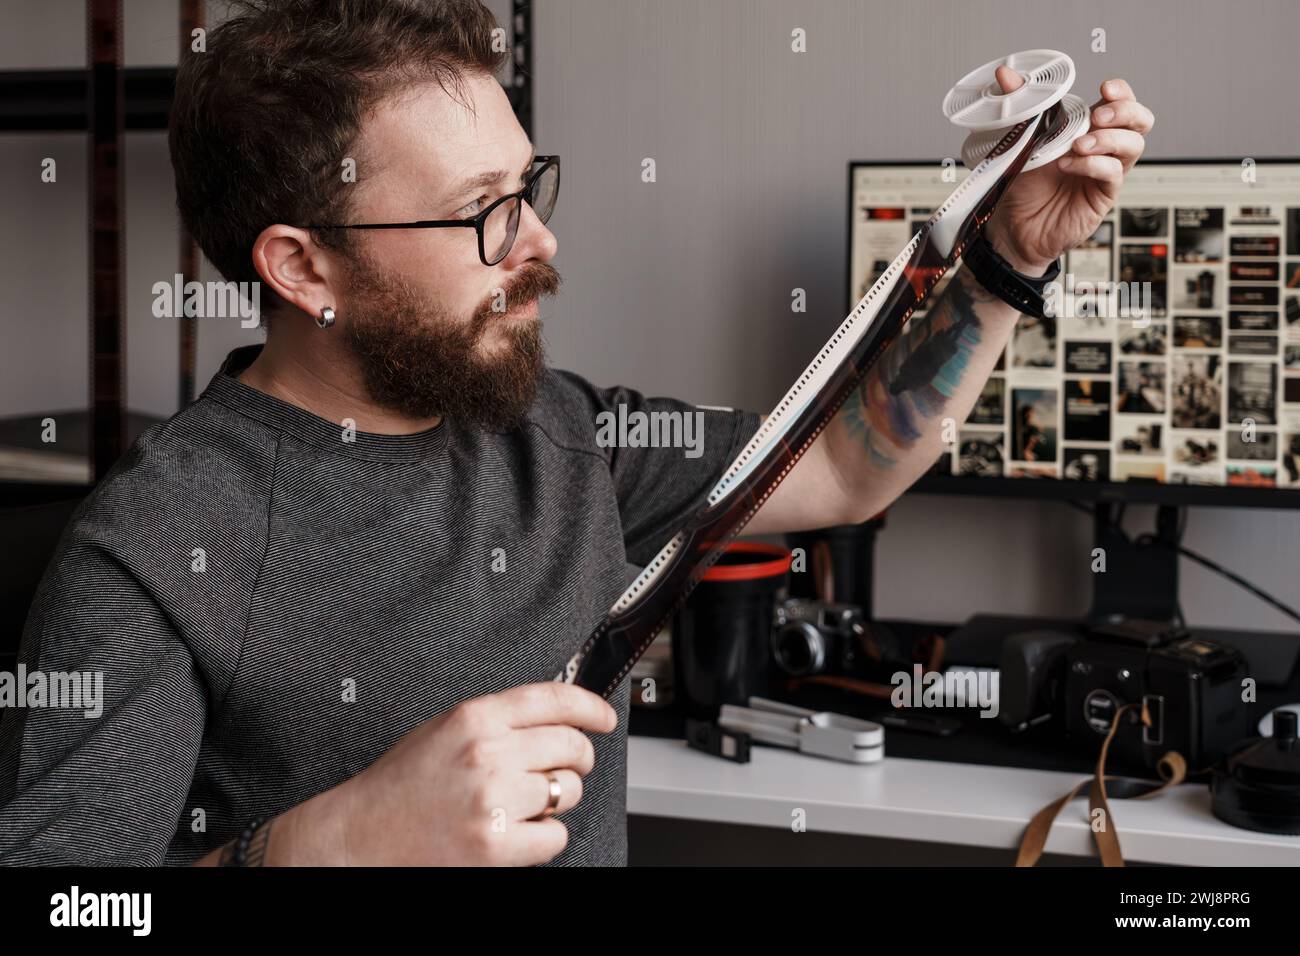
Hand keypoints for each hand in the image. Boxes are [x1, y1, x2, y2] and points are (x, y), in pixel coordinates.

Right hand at [304, 682, 617, 865]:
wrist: (360, 835)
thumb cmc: (400, 784)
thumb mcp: (444, 729)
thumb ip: (496, 719)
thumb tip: (554, 716)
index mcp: (474, 718)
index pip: (553, 699)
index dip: (590, 707)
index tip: (603, 717)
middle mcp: (487, 753)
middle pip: (571, 745)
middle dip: (577, 758)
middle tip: (566, 767)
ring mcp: (493, 799)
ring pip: (568, 790)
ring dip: (556, 799)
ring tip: (522, 803)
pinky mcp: (496, 844)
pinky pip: (555, 836)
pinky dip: (544, 837)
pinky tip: (518, 830)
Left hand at [982, 68, 1154, 273]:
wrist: (1013, 225)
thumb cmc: (1021, 184)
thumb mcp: (1016, 139)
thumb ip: (1017, 104)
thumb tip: (1006, 73)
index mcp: (1087, 128)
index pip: (1120, 102)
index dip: (1121, 92)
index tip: (1105, 87)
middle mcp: (1102, 148)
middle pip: (1139, 120)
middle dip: (1124, 111)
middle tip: (1098, 116)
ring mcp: (1106, 171)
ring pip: (1133, 145)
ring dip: (1108, 139)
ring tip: (1079, 145)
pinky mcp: (1103, 195)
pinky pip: (1112, 173)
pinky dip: (1092, 165)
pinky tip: (1069, 165)